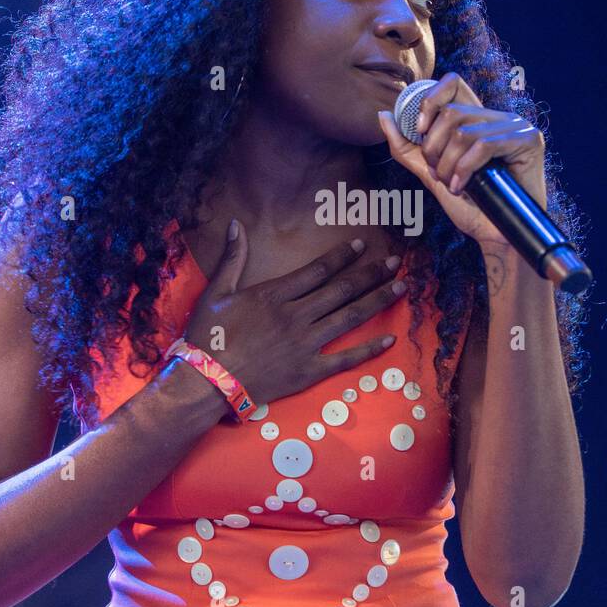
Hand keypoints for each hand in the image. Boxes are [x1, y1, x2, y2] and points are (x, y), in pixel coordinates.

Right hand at [181, 219, 406, 404]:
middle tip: (395, 261)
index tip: (363, 244)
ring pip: (349, 317)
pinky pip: (344, 359)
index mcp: (274, 295)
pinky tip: (389, 339)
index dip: (343, 255)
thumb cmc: (206, 336)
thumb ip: (232, 258)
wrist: (205, 382)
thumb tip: (237, 224)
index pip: (318, 270)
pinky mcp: (308, 371)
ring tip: (400, 288)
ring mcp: (305, 344)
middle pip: (342, 289)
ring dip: (377, 301)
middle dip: (371, 273)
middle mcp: (296, 315)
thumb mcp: (216, 292)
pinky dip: (368, 349)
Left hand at [376, 71, 546, 247]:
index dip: (430, 101)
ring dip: (448, 164)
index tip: (419, 131)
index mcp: (477, 118)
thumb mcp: (431, 172)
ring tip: (452, 185)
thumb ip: (407, 146)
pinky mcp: (529, 141)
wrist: (494, 236)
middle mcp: (498, 117)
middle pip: (452, 113)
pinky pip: (485, 145)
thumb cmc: (469, 205)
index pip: (452, 83)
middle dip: (434, 148)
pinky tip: (462, 187)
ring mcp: (516, 126)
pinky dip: (465, 169)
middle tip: (438, 174)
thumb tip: (383, 115)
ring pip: (464, 132)